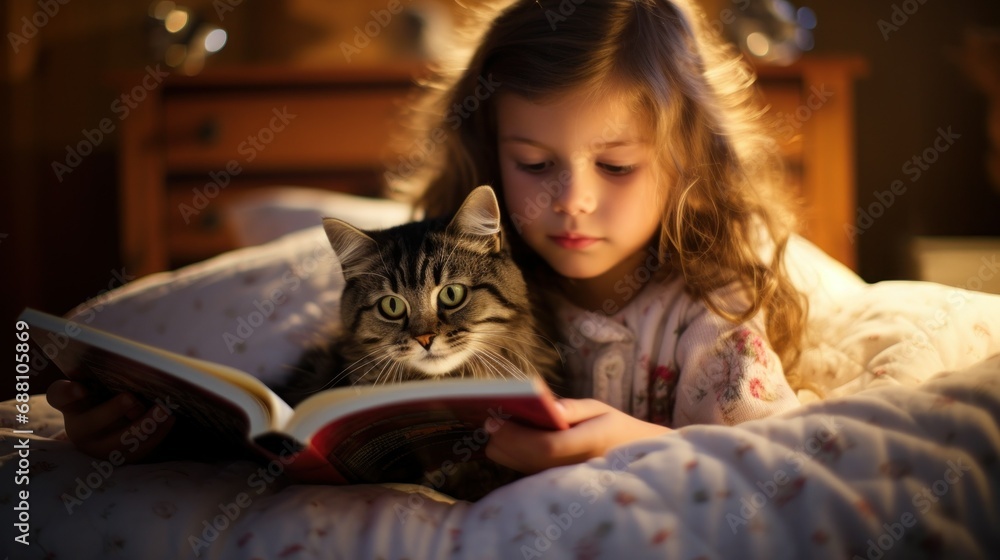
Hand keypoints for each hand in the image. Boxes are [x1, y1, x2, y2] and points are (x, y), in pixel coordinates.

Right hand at [46, 379, 174, 461]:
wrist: (110, 430)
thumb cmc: (107, 396)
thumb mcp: (100, 384)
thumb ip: (102, 374)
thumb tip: (122, 361)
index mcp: (72, 404)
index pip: (59, 396)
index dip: (68, 393)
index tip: (79, 387)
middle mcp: (80, 428)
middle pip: (91, 423)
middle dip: (112, 411)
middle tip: (131, 398)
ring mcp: (100, 447)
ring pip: (118, 442)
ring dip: (143, 425)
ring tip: (163, 410)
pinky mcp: (122, 457)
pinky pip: (139, 450)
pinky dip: (157, 434)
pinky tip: (170, 419)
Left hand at [485, 398, 669, 473]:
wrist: (632, 458)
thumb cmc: (615, 428)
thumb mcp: (600, 409)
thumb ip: (574, 408)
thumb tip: (549, 405)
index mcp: (589, 444)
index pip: (545, 446)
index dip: (516, 434)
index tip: (495, 418)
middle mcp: (573, 466)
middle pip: (526, 458)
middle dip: (503, 439)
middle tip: (490, 417)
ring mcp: (562, 477)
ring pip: (521, 467)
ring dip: (504, 447)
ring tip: (497, 423)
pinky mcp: (553, 481)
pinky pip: (524, 469)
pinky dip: (511, 453)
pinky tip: (507, 435)